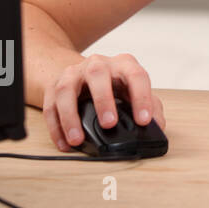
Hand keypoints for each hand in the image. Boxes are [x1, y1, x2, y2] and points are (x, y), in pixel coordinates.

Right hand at [42, 52, 164, 151]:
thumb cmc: (115, 85)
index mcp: (123, 64)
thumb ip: (151, 106)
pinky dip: (56, 127)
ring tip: (77, 140)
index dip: (141, 97)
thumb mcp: (135, 91)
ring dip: (71, 116)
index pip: (136, 75)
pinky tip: (64, 143)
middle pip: (98, 74)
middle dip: (103, 100)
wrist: (84, 75)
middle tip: (109, 124)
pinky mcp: (54, 86)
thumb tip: (157, 127)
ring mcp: (74, 73)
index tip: (144, 120)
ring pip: (67, 90)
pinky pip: (51, 106)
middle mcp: (98, 64)